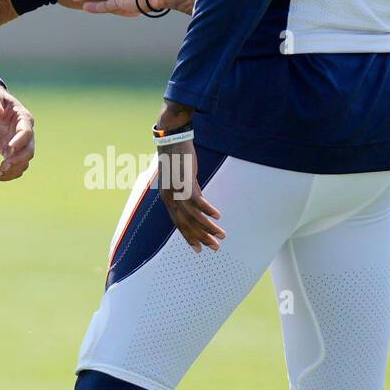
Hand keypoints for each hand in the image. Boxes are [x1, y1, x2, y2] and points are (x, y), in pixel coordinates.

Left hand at [0, 83, 34, 181]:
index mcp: (23, 118)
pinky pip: (15, 166)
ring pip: (23, 162)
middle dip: (18, 160)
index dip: (20, 142)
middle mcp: (25, 133)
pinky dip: (8, 174)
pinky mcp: (11, 152)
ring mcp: (19, 144)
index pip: (27, 132)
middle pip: (29, 151)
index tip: (9, 148)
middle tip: (3, 165)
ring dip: (12, 170)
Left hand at [155, 101, 225, 252]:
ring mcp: (178, 192)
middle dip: (202, 238)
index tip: (199, 249)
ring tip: (221, 236)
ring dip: (209, 227)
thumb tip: (198, 203)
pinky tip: (218, 216)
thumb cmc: (176, 159)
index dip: (189, 238)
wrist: (172, 140)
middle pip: (187, 225)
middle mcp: (170, 199)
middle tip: (215, 248)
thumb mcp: (180, 179)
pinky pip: (198, 201)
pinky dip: (208, 210)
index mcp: (168, 200)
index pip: (179, 225)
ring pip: (194, 217)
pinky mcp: (186, 183)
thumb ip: (188, 192)